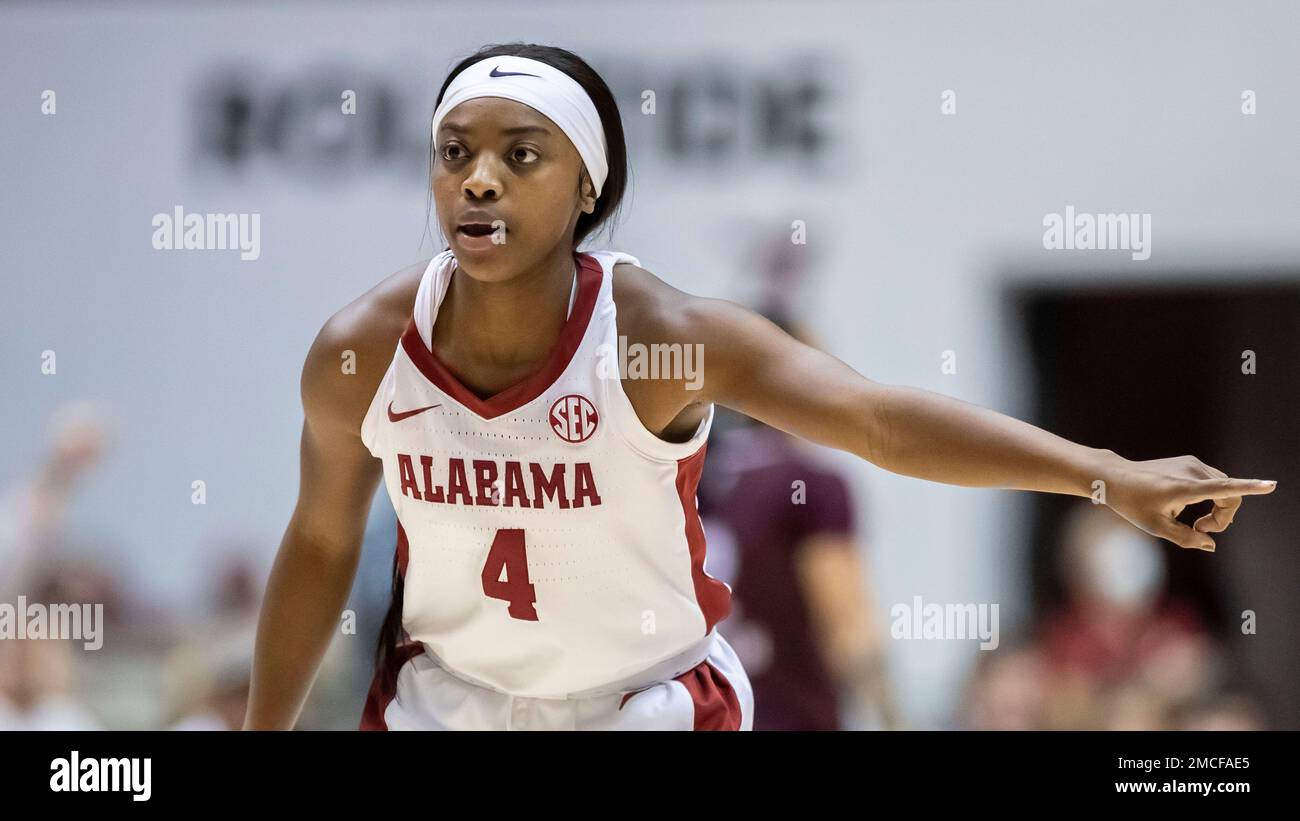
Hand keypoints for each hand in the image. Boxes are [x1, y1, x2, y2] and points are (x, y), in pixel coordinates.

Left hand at [1099, 453, 1276, 551]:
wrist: (1115, 478)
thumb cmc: (1132, 504)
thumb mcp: (1156, 527)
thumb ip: (1186, 538)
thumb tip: (1211, 544)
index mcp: (1184, 488)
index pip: (1223, 488)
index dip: (1249, 488)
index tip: (1270, 485)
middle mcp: (1192, 471)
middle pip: (1230, 496)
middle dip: (1224, 517)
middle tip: (1200, 530)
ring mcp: (1192, 464)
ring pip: (1224, 488)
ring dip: (1218, 508)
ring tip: (1194, 522)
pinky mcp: (1190, 462)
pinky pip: (1214, 482)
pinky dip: (1211, 497)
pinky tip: (1188, 505)